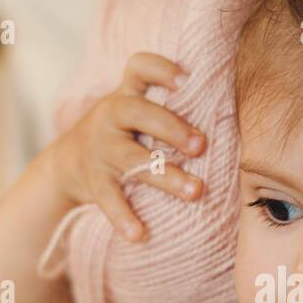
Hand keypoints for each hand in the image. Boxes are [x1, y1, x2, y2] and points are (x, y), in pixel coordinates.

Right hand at [47, 51, 206, 240]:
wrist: (68, 164)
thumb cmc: (125, 134)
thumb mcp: (139, 113)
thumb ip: (172, 109)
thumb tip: (234, 115)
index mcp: (127, 94)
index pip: (139, 67)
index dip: (160, 70)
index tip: (186, 80)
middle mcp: (111, 116)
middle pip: (137, 112)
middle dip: (171, 128)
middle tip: (202, 146)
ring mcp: (100, 148)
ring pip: (131, 159)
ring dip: (165, 175)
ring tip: (195, 192)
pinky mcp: (93, 180)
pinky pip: (108, 198)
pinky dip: (123, 217)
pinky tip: (140, 234)